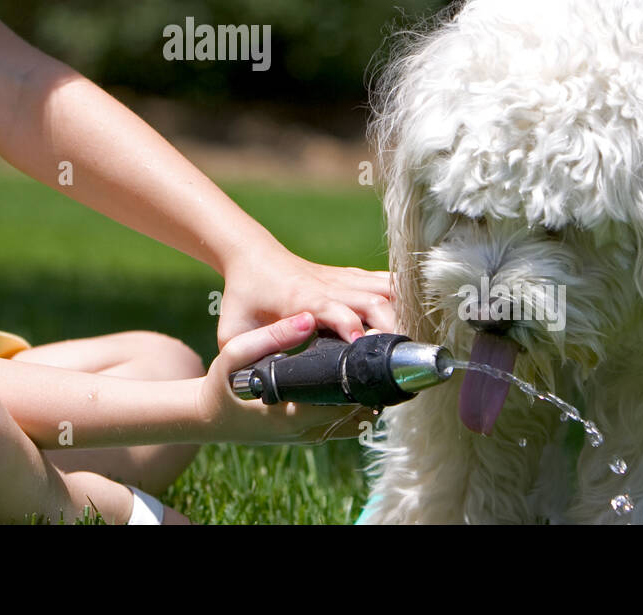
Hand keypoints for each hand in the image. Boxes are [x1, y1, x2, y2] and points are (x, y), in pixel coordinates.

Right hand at [196, 312, 381, 445]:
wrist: (209, 417)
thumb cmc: (222, 385)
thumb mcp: (235, 353)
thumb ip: (271, 335)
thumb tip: (310, 319)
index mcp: (289, 415)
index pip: (343, 402)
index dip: (363, 379)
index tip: (373, 351)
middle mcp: (305, 432)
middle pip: (356, 412)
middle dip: (370, 384)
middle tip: (380, 350)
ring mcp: (309, 437)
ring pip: (355, 421)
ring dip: (367, 395)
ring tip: (373, 361)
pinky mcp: (311, 435)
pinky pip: (343, 422)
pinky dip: (355, 403)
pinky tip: (358, 377)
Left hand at [216, 246, 395, 350]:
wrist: (253, 257)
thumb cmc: (242, 297)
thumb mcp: (231, 331)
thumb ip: (243, 358)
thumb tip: (264, 385)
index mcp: (300, 300)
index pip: (334, 308)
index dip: (351, 326)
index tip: (362, 348)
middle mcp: (327, 286)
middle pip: (372, 300)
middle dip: (389, 328)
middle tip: (393, 360)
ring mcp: (342, 279)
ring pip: (384, 289)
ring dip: (402, 315)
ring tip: (406, 348)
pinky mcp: (350, 277)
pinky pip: (385, 283)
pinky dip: (402, 300)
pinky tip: (411, 322)